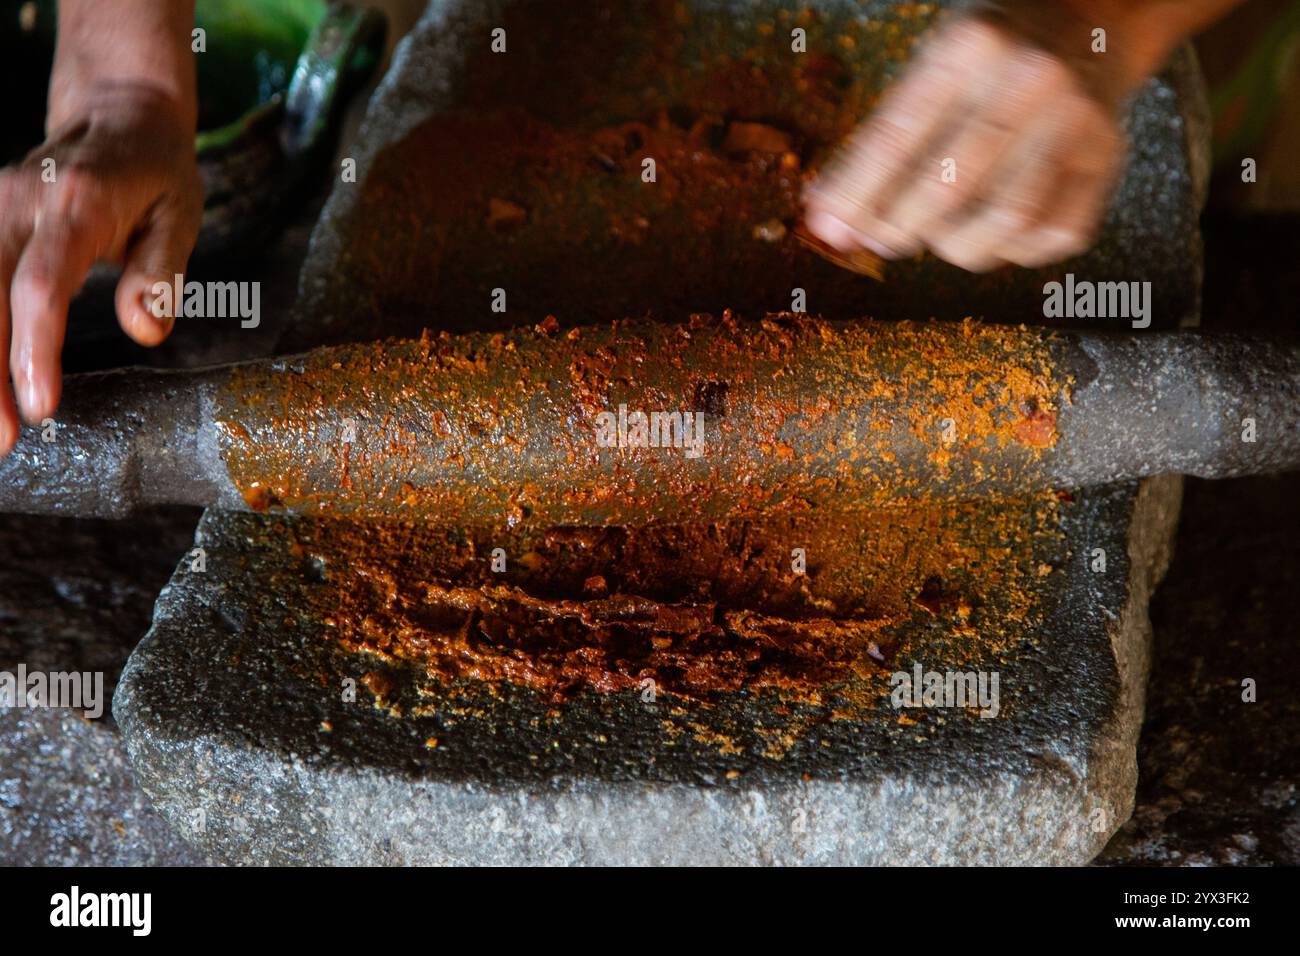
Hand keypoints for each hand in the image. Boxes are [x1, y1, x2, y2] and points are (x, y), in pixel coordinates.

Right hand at [0, 87, 201, 451]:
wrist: (118, 112)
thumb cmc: (157, 173)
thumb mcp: (181, 215)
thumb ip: (161, 274)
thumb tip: (147, 332)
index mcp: (75, 205)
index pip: (42, 286)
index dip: (36, 349)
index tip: (40, 405)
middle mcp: (16, 202)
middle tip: (2, 443)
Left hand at [804, 3, 1159, 274]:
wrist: (1095, 20)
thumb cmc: (992, 54)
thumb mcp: (933, 67)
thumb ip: (880, 143)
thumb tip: (830, 225)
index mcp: (971, 45)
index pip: (898, 138)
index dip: (857, 195)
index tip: (829, 228)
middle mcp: (1030, 79)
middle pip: (950, 186)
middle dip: (901, 227)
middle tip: (883, 238)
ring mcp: (1076, 121)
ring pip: (1006, 220)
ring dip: (958, 246)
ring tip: (940, 237)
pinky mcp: (1105, 158)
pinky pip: (1052, 233)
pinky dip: (1013, 250)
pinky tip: (993, 234)